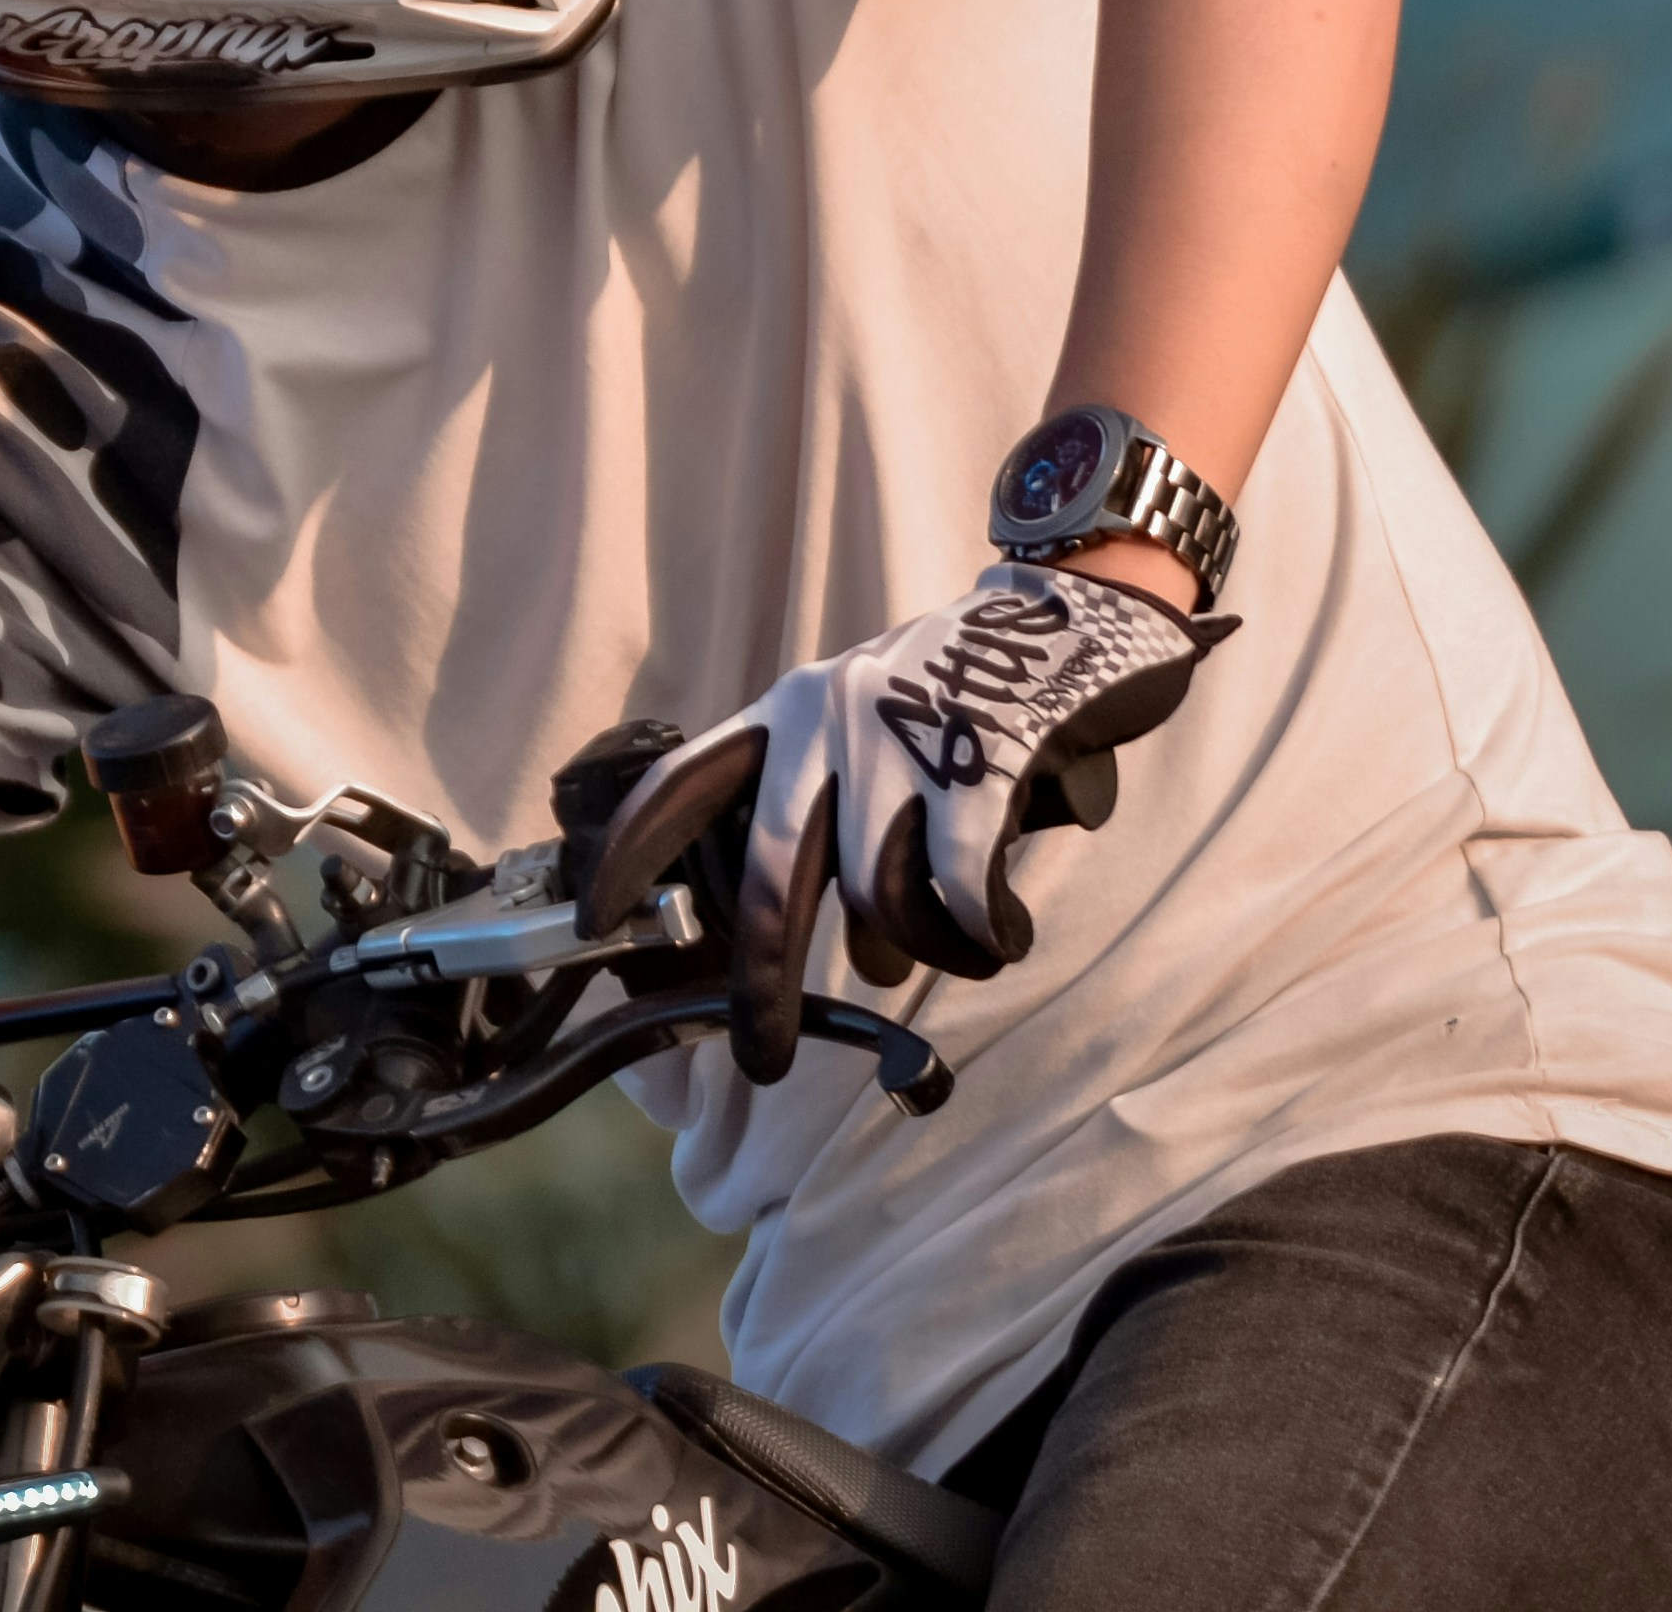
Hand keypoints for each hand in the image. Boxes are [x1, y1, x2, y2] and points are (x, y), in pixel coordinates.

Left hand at [578, 564, 1231, 1081]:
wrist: (1074, 612)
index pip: (687, 782)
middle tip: (763, 1060)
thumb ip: (843, 832)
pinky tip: (1001, 935)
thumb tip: (858, 958)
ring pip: (880, 899)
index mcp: (790, 713)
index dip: (634, 853)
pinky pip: (960, 888)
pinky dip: (982, 933)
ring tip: (969, 951)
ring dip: (926, 952)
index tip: (597, 920)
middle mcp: (830, 721)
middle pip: (776, 877)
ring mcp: (905, 738)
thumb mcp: (873, 736)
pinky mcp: (982, 762)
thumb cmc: (964, 693)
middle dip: (762, 984)